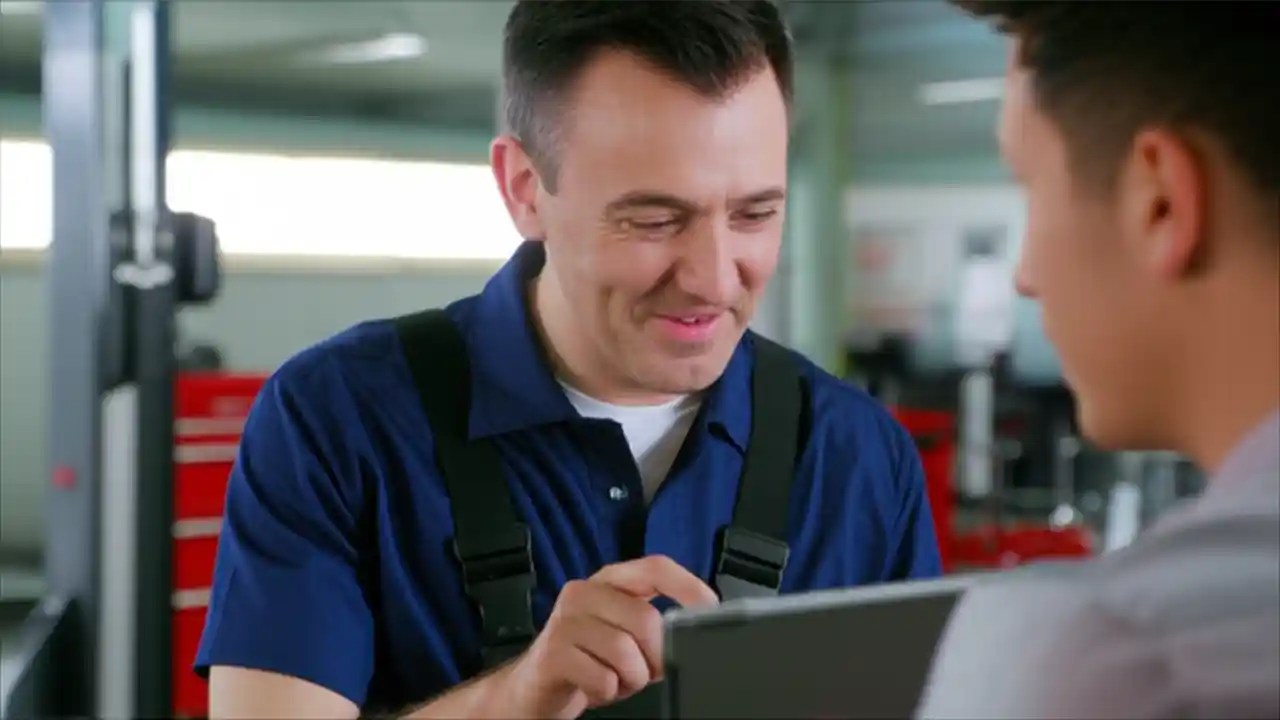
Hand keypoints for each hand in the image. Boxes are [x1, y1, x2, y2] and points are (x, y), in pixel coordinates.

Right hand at [491, 555, 717, 718]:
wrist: (535, 688)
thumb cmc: (589, 661)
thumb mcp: (627, 637)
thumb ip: (655, 626)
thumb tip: (695, 629)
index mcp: (609, 581)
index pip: (655, 568)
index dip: (687, 585)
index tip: (711, 608)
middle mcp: (584, 592)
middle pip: (645, 619)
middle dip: (655, 656)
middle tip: (645, 672)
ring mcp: (564, 620)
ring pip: (625, 652)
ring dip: (630, 679)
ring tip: (615, 679)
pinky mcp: (552, 652)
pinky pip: (603, 678)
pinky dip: (608, 692)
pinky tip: (595, 687)